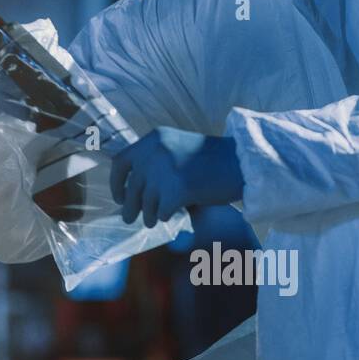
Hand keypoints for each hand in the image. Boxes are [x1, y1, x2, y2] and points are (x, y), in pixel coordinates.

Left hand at [110, 127, 243, 227]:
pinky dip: (165, 216)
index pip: (121, 162)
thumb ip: (155, 160)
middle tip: (129, 218)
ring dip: (148, 215)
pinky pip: (162, 212)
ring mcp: (165, 171)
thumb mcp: (178, 147)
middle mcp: (155, 152)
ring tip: (153, 220)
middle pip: (132, 187)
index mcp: (154, 139)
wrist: (241, 163)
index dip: (117, 183)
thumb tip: (134, 188)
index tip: (119, 197)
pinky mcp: (177, 190)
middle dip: (130, 206)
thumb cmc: (213, 159)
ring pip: (146, 203)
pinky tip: (172, 215)